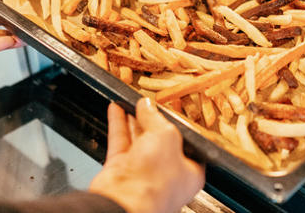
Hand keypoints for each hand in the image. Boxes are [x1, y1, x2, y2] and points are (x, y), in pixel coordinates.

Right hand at [90, 98, 204, 212]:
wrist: (124, 202)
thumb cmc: (154, 183)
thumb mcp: (165, 136)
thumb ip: (156, 118)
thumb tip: (147, 106)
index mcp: (188, 171)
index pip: (185, 141)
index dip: (177, 122)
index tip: (170, 107)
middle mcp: (166, 173)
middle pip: (160, 139)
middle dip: (152, 118)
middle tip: (147, 101)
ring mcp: (142, 172)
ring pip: (138, 139)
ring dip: (133, 118)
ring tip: (130, 100)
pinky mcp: (121, 170)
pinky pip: (120, 142)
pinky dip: (118, 124)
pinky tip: (115, 109)